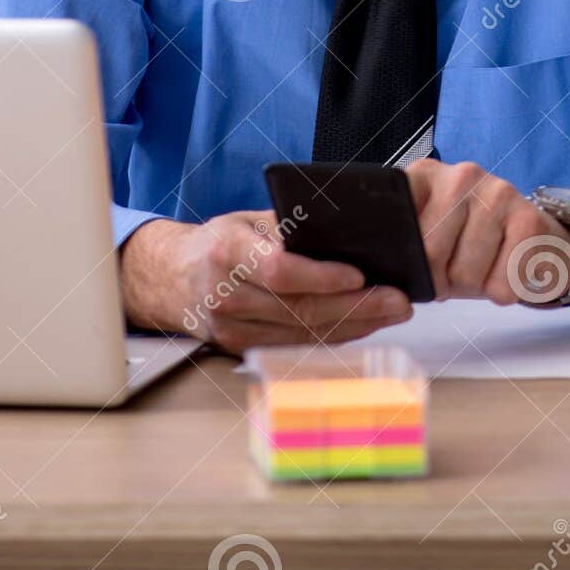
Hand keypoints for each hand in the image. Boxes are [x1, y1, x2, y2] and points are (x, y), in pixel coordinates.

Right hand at [120, 212, 412, 355]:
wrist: (171, 278)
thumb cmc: (219, 241)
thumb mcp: (248, 220)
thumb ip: (288, 229)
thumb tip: (346, 234)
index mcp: (227, 253)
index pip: (280, 271)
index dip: (322, 276)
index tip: (360, 273)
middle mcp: (227, 295)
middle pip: (300, 309)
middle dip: (357, 307)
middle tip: (399, 300)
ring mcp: (232, 329)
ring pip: (303, 333)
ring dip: (355, 325)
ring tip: (392, 312)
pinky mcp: (240, 349)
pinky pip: (296, 344)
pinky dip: (334, 335)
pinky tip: (363, 324)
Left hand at [406, 160, 569, 304]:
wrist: (536, 237)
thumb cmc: (472, 242)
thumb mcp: (431, 236)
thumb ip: (405, 243)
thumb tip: (385, 275)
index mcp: (425, 176)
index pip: (394, 216)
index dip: (401, 256)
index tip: (412, 266)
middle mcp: (460, 175)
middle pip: (430, 254)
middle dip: (440, 281)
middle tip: (454, 273)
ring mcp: (497, 192)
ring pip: (466, 274)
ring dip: (474, 288)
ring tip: (484, 269)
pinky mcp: (529, 218)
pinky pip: (501, 284)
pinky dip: (502, 292)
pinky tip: (508, 270)